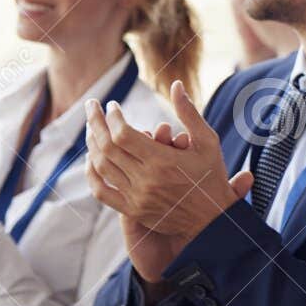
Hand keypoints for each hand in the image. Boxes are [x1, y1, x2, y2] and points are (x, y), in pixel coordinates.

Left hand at [85, 81, 253, 245]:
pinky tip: (91, 158)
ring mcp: (137, 197)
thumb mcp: (208, 142)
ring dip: (91, 144)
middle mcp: (146, 180)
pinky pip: (101, 190)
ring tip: (92, 128)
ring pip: (101, 166)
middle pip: (107, 147)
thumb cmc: (212, 178)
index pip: (123, 133)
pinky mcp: (133, 210)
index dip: (112, 116)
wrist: (214, 220)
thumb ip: (189, 113)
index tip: (112, 105)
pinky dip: (91, 173)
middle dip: (95, 122)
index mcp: (163, 162)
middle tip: (92, 107)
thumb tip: (175, 85)